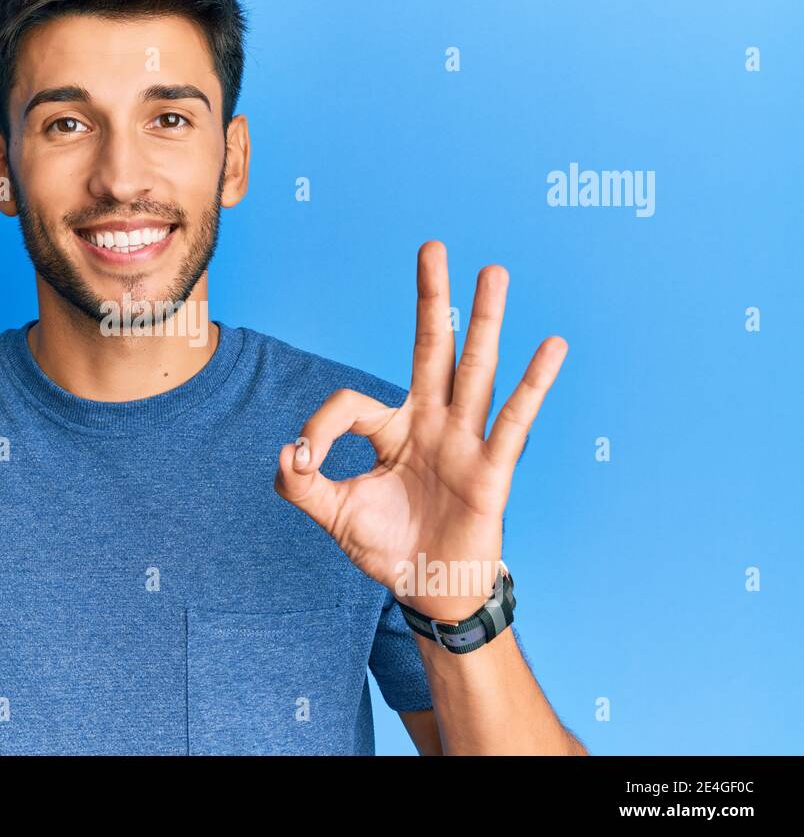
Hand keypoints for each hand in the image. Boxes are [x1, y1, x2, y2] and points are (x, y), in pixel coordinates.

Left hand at [275, 240, 566, 621]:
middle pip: (431, 349)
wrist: (427, 589)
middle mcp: (431, 423)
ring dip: (483, 322)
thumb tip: (284, 453)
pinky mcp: (492, 469)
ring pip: (474, 371)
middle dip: (431, 299)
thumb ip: (300, 486)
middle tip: (432, 247)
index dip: (319, 427)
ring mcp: (464, 441)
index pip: (351, 404)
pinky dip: (534, 384)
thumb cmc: (387, 547)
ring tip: (493, 272)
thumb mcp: (333, 515)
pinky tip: (551, 345)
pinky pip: (514, 421)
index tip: (304, 460)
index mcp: (392, 430)